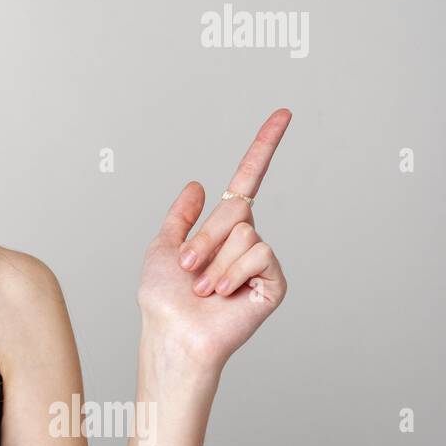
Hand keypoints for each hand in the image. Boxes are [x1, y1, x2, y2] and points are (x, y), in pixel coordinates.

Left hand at [137, 109, 291, 371]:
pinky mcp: (273, 282)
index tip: (283, 113)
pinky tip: (224, 294)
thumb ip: (180, 216)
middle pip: (236, 209)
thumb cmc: (164, 299)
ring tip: (204, 287)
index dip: (263, 146)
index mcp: (221, 229)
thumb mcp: (162, 246)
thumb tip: (196, 184)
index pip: (248, 179)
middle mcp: (245, 240)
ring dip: (214, 259)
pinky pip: (259, 253)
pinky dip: (233, 272)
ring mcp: (261, 261)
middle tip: (189, 268)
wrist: (172, 333)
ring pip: (245, 231)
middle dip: (203, 238)